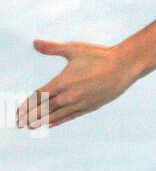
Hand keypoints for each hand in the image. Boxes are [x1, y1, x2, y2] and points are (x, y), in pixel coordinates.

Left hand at [15, 40, 136, 130]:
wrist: (123, 67)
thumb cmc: (99, 56)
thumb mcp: (74, 49)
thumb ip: (52, 48)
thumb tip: (35, 43)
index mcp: (63, 82)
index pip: (39, 96)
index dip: (27, 104)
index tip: (17, 111)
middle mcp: (69, 96)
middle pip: (44, 109)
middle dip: (30, 116)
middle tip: (18, 123)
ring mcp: (80, 104)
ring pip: (56, 116)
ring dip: (41, 122)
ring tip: (29, 127)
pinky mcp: (89, 107)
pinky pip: (69, 117)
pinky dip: (57, 121)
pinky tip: (49, 124)